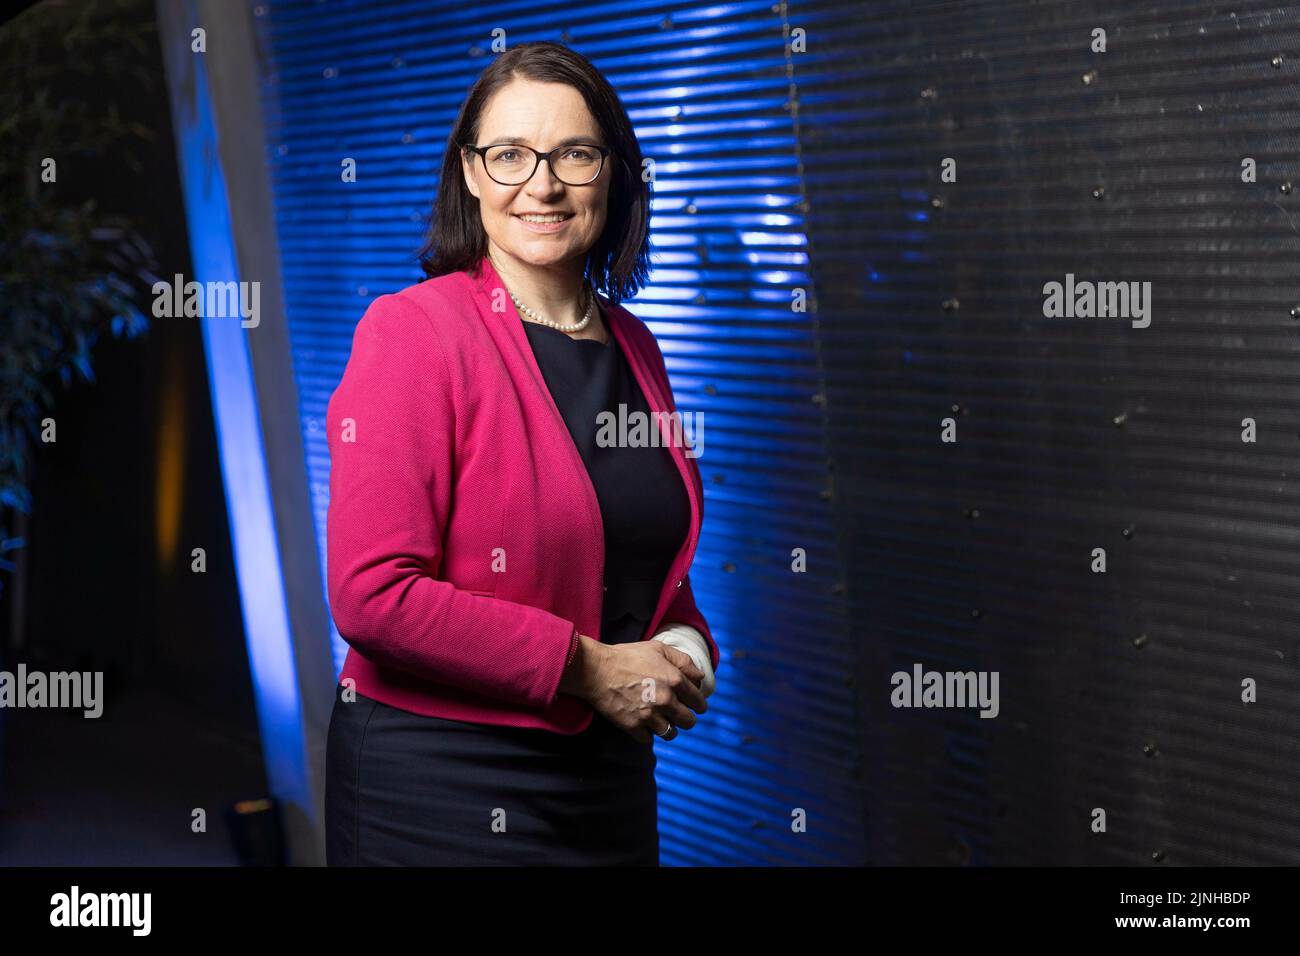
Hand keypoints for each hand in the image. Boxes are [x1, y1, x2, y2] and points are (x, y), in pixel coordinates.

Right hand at [562, 636, 707, 743]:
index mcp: (675, 680)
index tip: (694, 706)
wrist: (596, 669)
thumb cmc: (627, 656)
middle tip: (679, 714)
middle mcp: (666, 700)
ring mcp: (649, 716)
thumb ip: (683, 661)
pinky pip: (649, 739)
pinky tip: (643, 724)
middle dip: (686, 718)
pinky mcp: (633, 726)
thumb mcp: (658, 649)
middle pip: (689, 721)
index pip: (698, 701)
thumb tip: (700, 676)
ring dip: (668, 728)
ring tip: (661, 721)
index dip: (698, 704)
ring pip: (670, 734)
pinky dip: (647, 734)